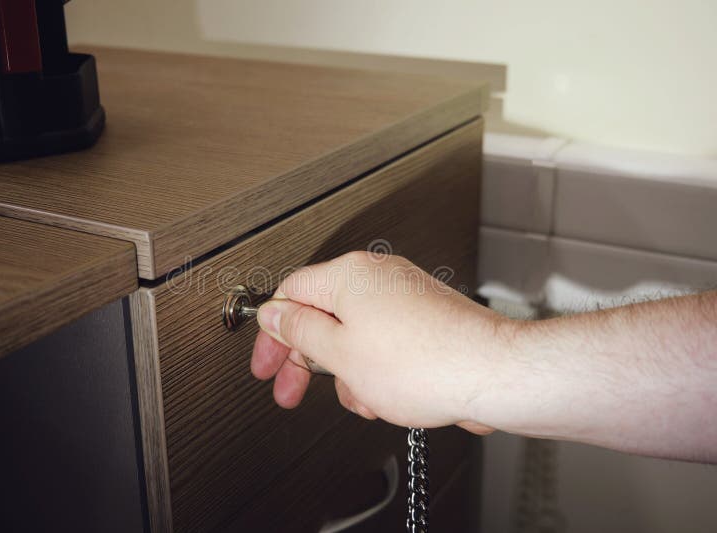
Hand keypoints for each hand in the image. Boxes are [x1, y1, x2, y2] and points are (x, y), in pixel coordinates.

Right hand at [250, 251, 511, 431]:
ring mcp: (404, 298)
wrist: (492, 373)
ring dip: (347, 374)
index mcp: (349, 275)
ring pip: (353, 337)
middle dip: (306, 361)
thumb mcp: (340, 353)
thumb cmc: (425, 363)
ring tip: (362, 398)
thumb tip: (275, 314)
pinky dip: (376, 372)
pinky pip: (383, 344)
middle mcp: (377, 278)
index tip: (267, 363)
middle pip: (321, 316)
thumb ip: (299, 331)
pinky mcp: (425, 319)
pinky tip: (386, 397)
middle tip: (291, 390)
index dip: (272, 333)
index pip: (291, 293)